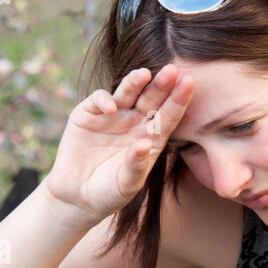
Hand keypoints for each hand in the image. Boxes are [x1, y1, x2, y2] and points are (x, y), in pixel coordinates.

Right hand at [45, 65, 194, 220]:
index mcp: (150, 138)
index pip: (168, 116)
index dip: (178, 100)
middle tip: (172, 70)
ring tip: (143, 75)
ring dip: (135, 82)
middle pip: (151, 99)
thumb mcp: (126, 184)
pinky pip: (99, 100)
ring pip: (127, 93)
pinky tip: (111, 107)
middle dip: (161, 85)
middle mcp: (134, 123)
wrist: (77, 197)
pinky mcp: (88, 114)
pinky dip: (104, 100)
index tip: (189, 84)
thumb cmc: (108, 193)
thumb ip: (136, 166)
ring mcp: (112, 116)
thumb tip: (144, 144)